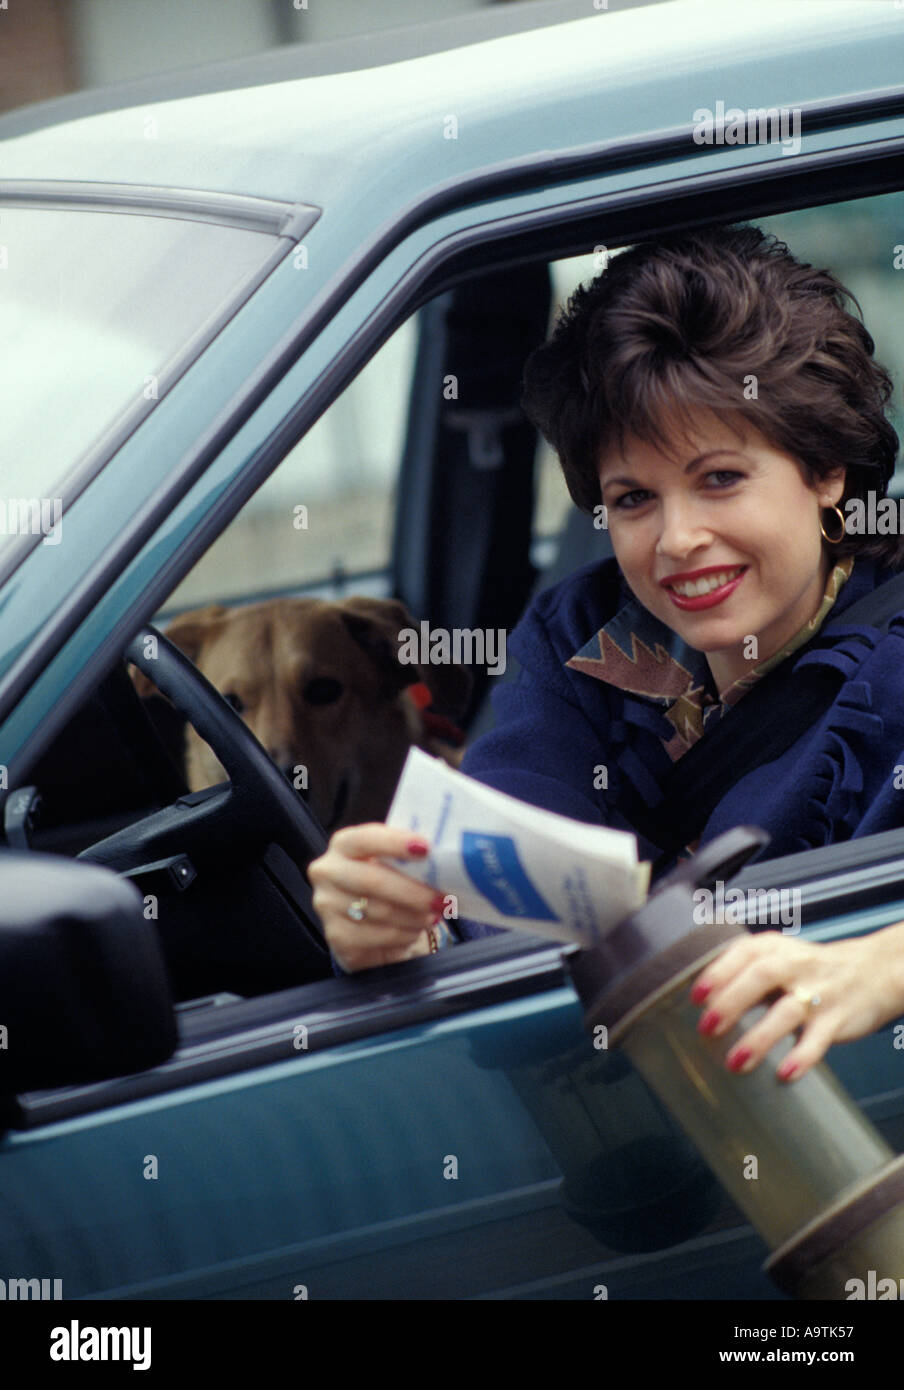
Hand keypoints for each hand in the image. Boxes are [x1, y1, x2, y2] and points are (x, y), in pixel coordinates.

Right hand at [308, 823, 445, 971]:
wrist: (367, 928)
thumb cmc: (386, 885)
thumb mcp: (393, 865)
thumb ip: (407, 858)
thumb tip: (442, 862)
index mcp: (344, 844)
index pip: (365, 839)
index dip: (395, 843)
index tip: (426, 849)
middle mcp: (328, 871)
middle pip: (373, 880)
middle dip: (413, 892)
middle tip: (442, 900)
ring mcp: (327, 905)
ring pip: (379, 911)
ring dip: (414, 916)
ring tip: (433, 916)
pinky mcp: (336, 935)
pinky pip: (378, 936)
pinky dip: (404, 935)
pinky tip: (414, 931)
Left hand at [689, 922, 903, 1081]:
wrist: (873, 972)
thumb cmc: (812, 970)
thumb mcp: (779, 959)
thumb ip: (744, 977)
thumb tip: (703, 1006)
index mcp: (776, 949)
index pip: (744, 953)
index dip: (718, 973)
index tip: (695, 997)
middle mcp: (796, 965)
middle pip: (762, 976)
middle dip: (731, 1001)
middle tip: (706, 1028)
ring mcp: (819, 992)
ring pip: (788, 1011)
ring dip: (759, 1038)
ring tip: (734, 1063)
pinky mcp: (838, 1019)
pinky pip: (819, 1040)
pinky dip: (801, 1057)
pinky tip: (784, 1074)